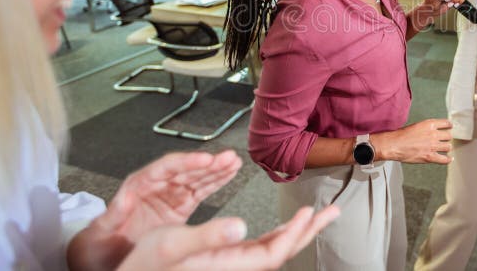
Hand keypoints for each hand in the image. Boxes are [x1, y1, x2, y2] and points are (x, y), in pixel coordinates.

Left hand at [68, 150, 241, 269]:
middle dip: (208, 163)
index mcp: (139, 186)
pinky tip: (229, 173)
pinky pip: (201, 191)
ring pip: (197, 177)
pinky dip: (216, 182)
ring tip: (234, 161)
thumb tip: (125, 195)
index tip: (204, 159)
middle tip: (227, 157)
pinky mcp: (180, 207)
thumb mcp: (102, 229)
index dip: (187, 162)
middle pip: (186, 169)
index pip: (167, 168)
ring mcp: (170, 196)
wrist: (102, 255)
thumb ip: (115, 211)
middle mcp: (157, 187)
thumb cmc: (99, 243)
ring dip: (216, 169)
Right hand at [117, 205, 339, 270]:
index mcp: (224, 264)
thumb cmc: (142, 265)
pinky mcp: (221, 261)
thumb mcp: (170, 245)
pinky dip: (278, 236)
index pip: (273, 253)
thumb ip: (208, 236)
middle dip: (309, 231)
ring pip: (273, 251)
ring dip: (297, 232)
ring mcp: (227, 266)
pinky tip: (282, 229)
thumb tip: (242, 226)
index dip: (295, 234)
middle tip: (334, 212)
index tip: (311, 212)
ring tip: (316, 216)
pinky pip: (259, 250)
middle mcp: (231, 267)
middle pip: (281, 252)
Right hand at [373, 119, 452, 164]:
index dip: (449, 125)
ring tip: (444, 148)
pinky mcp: (430, 157)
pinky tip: (448, 159)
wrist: (394, 145)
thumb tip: (432, 132)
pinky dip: (447, 159)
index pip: (446, 123)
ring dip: (446, 148)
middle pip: (448, 136)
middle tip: (444, 140)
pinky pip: (444, 159)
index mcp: (429, 124)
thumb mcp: (416, 126)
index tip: (450, 127)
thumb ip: (426, 128)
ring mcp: (433, 146)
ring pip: (448, 147)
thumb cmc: (401, 136)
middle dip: (446, 138)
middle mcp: (433, 134)